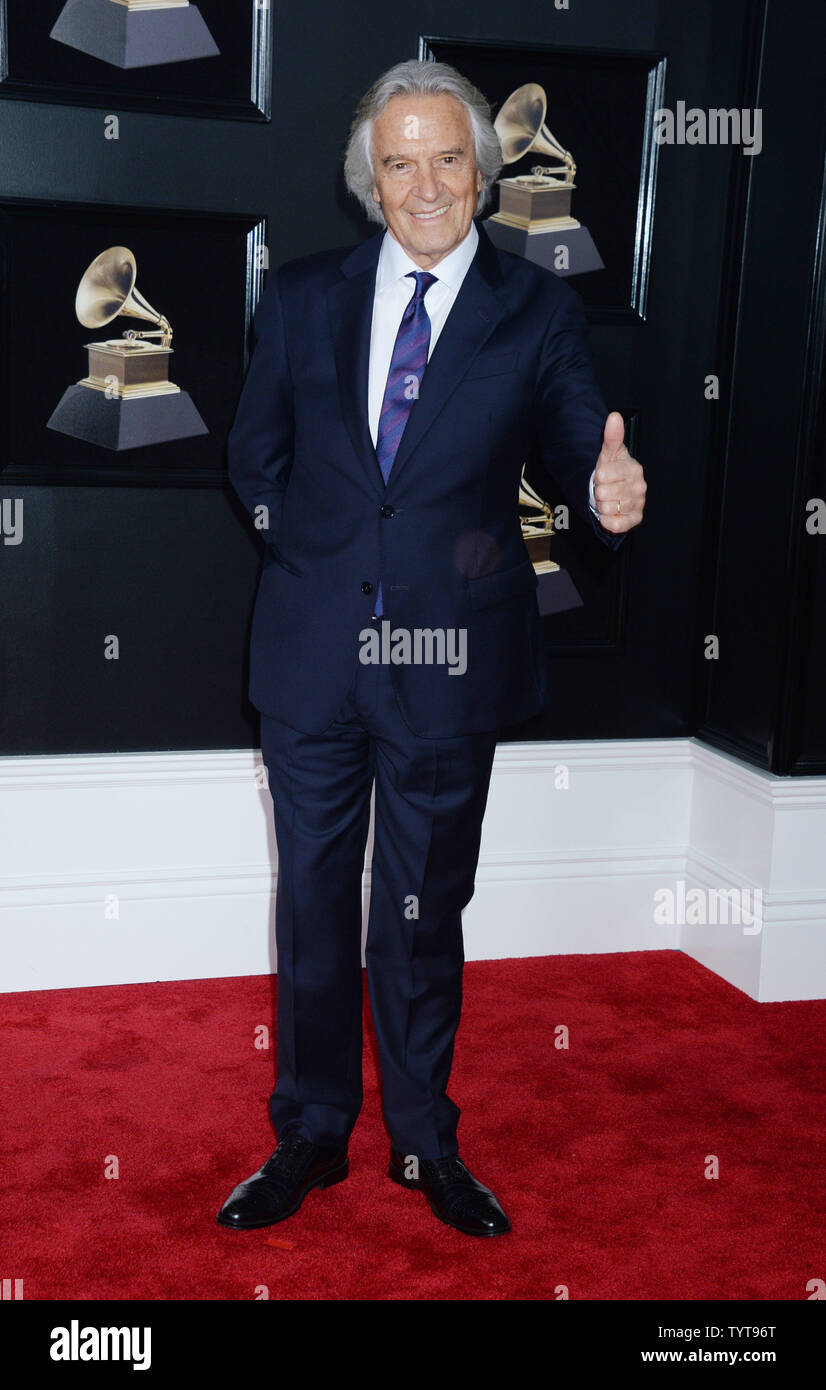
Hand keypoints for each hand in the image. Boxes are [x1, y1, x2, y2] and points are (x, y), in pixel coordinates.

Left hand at [593, 412, 646, 533]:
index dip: (597, 477)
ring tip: (605, 500)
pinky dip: (608, 521)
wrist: (615, 492)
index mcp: (634, 468)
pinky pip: (617, 525)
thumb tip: (614, 417)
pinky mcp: (635, 520)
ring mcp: (639, 504)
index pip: (605, 475)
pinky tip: (607, 514)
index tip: (600, 476)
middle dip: (598, 492)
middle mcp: (640, 486)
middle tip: (601, 489)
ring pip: (609, 509)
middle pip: (605, 493)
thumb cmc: (611, 471)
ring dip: (601, 506)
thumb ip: (612, 437)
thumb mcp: (608, 453)